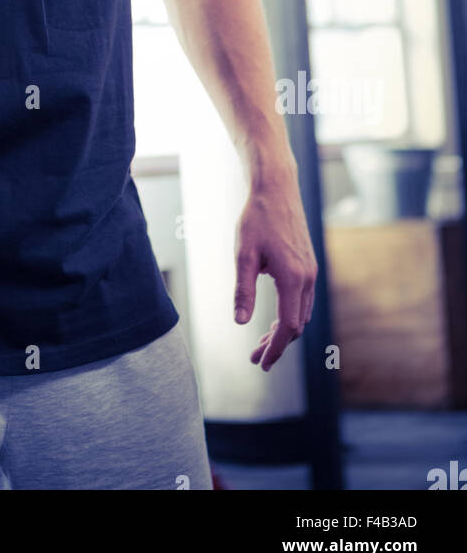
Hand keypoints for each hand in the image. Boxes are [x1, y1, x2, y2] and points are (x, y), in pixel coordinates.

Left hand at [233, 170, 317, 371]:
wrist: (276, 189)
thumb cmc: (256, 219)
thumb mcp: (243, 255)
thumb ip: (243, 290)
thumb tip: (241, 323)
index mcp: (293, 278)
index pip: (288, 326)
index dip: (275, 348)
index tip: (261, 363)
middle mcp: (307, 278)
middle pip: (297, 324)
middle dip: (277, 344)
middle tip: (255, 357)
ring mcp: (311, 271)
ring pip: (302, 313)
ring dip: (284, 331)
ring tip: (261, 342)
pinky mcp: (309, 264)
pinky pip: (303, 300)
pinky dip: (290, 314)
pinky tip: (273, 317)